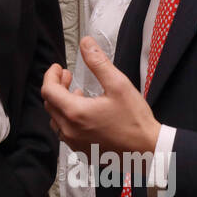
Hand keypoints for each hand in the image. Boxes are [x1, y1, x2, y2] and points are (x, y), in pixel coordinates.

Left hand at [41, 37, 159, 154]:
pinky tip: (83, 113)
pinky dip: (68, 119)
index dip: (51, 75)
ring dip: (61, 103)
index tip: (58, 68)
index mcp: (75, 113)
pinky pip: (66, 133)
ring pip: (56, 119)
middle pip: (50, 104)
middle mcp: (70, 130)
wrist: (148, 151)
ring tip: (76, 93)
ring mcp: (75, 143)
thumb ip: (98, 63)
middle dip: (56, 87)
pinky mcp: (82, 151)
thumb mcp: (118, 85)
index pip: (48, 90)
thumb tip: (86, 44)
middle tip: (67, 76)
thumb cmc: (135, 122)